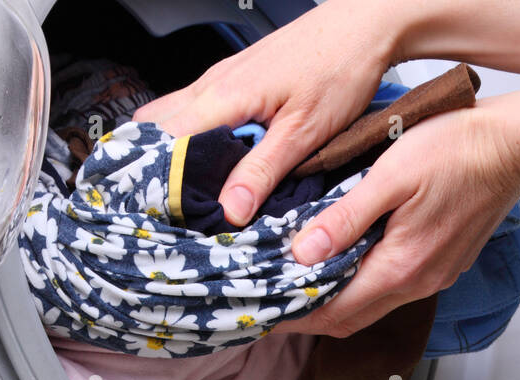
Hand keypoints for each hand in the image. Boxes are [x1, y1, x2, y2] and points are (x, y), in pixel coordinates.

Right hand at [135, 0, 397, 226]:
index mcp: (224, 97)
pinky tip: (214, 164)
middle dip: (159, 168)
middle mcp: (214, 83)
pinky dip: (196, 138)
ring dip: (176, 154)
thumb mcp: (303, 133)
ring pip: (176, 117)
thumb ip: (263, 171)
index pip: (166, 141)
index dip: (158, 178)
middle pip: (160, 128)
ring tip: (187, 194)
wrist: (361, 27)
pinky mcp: (238, 80)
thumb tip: (231, 209)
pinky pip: (199, 110)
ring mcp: (223, 78)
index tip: (163, 212)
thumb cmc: (339, 70)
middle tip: (171, 209)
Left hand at [282, 96, 519, 337]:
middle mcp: (418, 283)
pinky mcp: (442, 264)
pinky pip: (393, 289)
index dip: (295, 318)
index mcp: (400, 267)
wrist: (513, 145)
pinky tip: (347, 263)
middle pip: (351, 319)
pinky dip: (362, 286)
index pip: (334, 313)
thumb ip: (344, 219)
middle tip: (274, 303)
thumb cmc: (456, 149)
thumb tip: (302, 253)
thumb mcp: (389, 175)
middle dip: (310, 317)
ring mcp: (433, 277)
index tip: (264, 314)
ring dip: (337, 302)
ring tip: (302, 283)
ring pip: (372, 306)